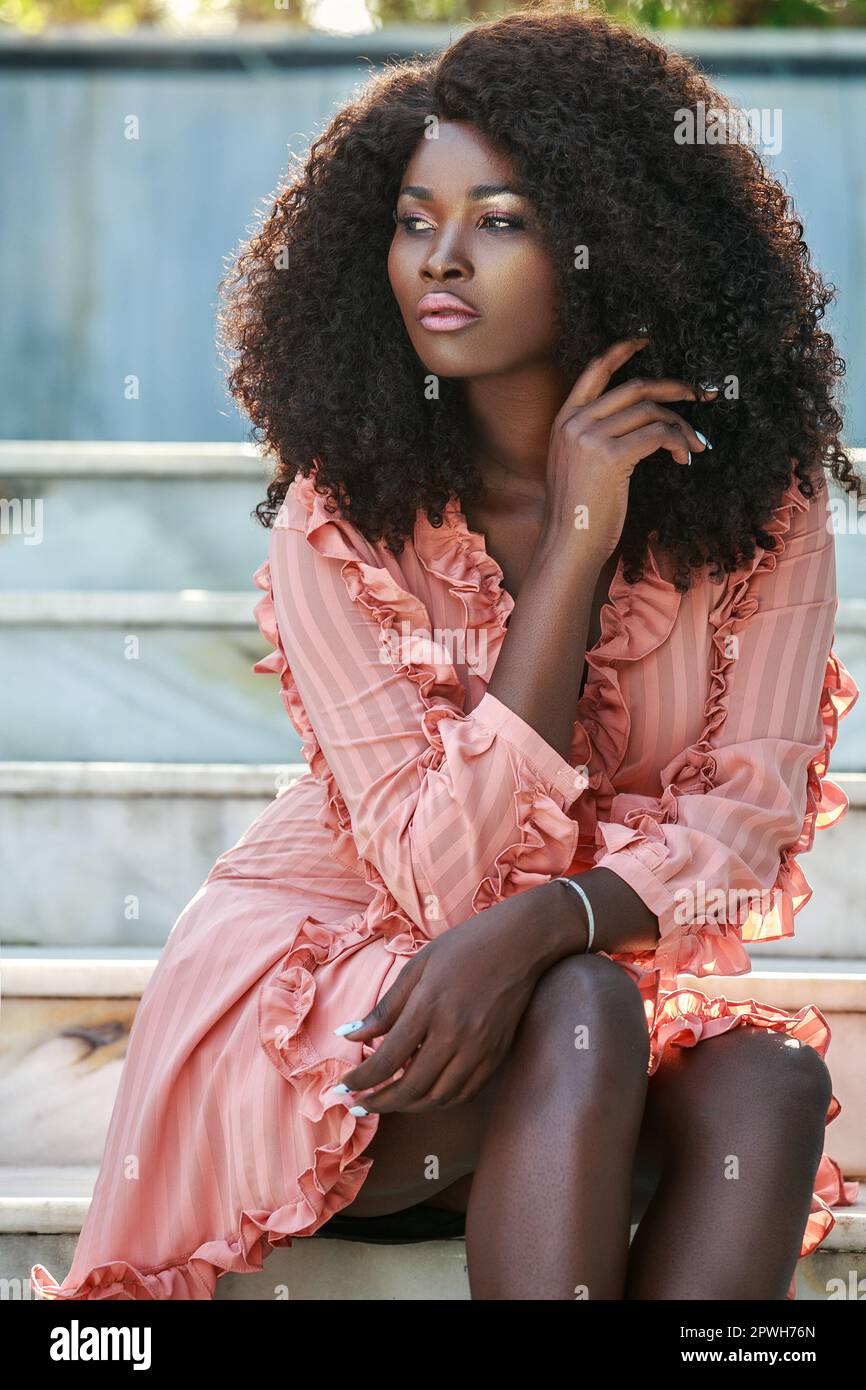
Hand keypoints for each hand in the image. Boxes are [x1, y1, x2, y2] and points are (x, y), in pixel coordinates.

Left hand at [332, 891, 563, 1113]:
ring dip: (408, 1107)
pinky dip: (438, 1100)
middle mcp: (455, 1035)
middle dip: (379, 1102)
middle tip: (358, 1104)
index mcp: (429, 1008)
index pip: (387, 1060)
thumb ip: (385, 1008)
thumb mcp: (417, 967)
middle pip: (410, 1089)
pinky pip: (464, 1093)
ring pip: (437, 1099)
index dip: (361, 1080)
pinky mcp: (497, 1056)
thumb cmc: (464, 947)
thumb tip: (348, 1035)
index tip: (343, 1087)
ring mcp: (479, 1049)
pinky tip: (423, 1093)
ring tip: (387, 1100)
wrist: (521, 942)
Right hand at [540, 335, 716, 567]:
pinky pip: (657, 434)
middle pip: (635, 386)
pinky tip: (684, 457)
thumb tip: (642, 423)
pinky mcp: (610, 456)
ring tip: (694, 443)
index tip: (646, 342)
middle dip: (673, 388)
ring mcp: (591, 438)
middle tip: (698, 395)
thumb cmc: (579, 512)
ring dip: (681, 424)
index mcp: (565, 421)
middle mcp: (575, 423)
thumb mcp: (579, 465)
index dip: (622, 351)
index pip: (594, 370)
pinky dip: (678, 441)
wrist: (568, 543)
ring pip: (651, 411)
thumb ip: (597, 438)